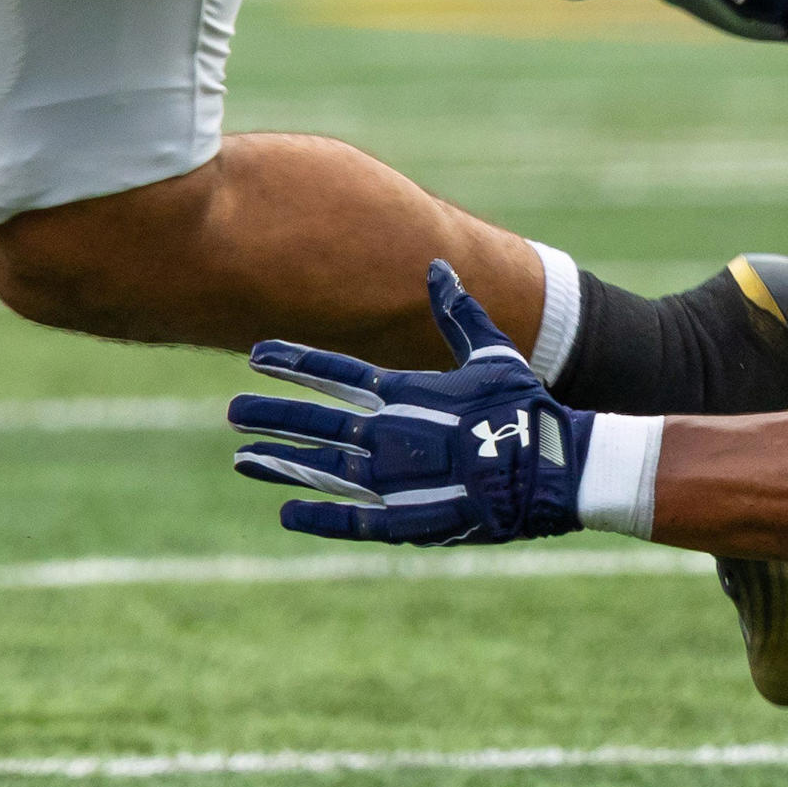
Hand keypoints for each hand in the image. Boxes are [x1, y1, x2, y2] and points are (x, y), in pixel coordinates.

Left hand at [230, 263, 592, 545]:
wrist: (555, 470)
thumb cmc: (523, 407)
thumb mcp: (492, 351)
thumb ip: (458, 311)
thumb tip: (436, 266)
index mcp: (406, 392)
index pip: (334, 372)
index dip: (293, 361)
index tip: (256, 354)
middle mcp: (390, 434)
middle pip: (316, 422)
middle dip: (272, 414)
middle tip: (232, 412)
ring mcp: (395, 480)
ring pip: (322, 470)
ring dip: (281, 463)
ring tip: (243, 458)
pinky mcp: (410, 520)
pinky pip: (352, 520)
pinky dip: (318, 516)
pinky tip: (286, 511)